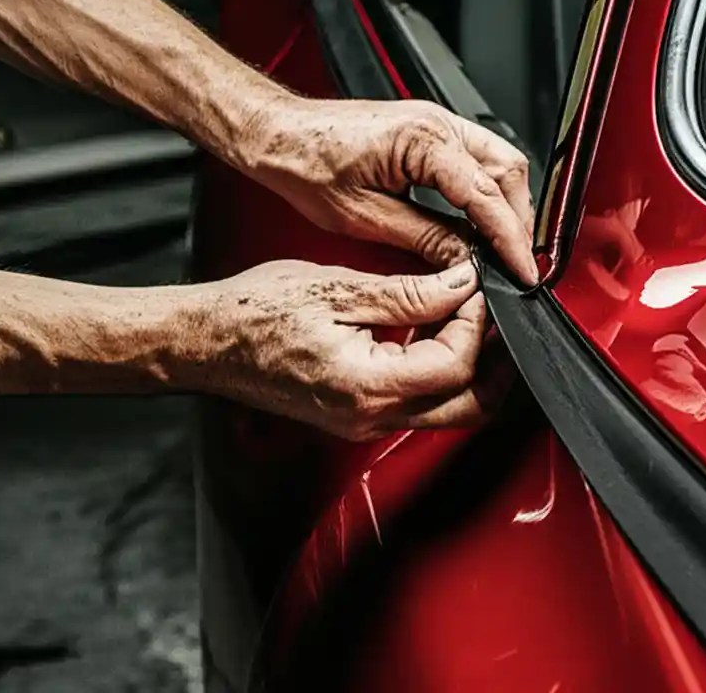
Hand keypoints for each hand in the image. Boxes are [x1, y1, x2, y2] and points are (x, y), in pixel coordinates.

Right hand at [170, 259, 511, 440]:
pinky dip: (441, 370)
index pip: (455, 364)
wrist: (208, 343)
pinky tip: (436, 330)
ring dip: (472, 366)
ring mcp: (366, 423)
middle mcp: (371, 417)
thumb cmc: (255, 313)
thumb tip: (462, 283)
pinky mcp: (360, 416)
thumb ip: (409, 292)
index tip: (474, 284)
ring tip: (469, 315)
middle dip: (495, 362)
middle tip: (497, 315)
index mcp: (367, 385)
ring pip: (450, 410)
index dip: (477, 322)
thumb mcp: (337, 288)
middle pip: (469, 407)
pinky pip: (420, 404)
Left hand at [243, 97, 539, 284]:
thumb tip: (466, 262)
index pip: (486, 195)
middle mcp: (437, 122)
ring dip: (505, 206)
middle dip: (518, 220)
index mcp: (423, 139)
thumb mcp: (365, 217)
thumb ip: (425, 237)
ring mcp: (436, 122)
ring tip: (502, 250)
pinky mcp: (428, 132)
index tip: (522, 271)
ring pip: (498, 164)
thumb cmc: (306, 164)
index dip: (510, 238)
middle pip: (507, 171)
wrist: (278, 135)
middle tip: (517, 264)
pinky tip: (480, 224)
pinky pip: (476, 160)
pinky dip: (486, 193)